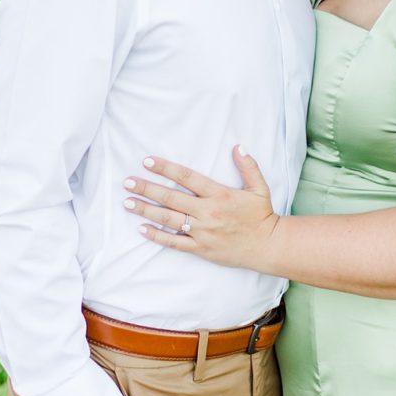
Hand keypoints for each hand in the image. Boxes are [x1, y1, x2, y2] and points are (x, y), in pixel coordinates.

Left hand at [124, 146, 279, 270]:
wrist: (268, 246)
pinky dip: (157, 236)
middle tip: (127, 182)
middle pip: (171, 198)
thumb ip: (248, 166)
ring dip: (146, 210)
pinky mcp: (201, 248)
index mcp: (219, 194)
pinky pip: (175, 242)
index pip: (187, 178)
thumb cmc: (262, 215)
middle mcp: (208, 212)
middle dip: (147, 189)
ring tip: (127, 202)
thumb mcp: (259, 187)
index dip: (166, 168)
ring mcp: (203, 232)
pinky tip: (142, 228)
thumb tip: (238, 146)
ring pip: (168, 219)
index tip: (147, 161)